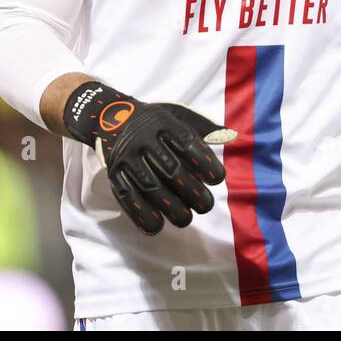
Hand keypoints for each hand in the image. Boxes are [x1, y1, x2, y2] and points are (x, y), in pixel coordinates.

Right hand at [63, 81, 235, 234]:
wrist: (109, 116)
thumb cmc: (154, 121)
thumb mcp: (177, 113)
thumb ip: (203, 126)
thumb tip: (231, 136)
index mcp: (164, 123)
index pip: (187, 143)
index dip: (204, 163)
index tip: (217, 179)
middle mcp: (144, 139)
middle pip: (170, 169)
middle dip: (191, 191)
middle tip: (206, 206)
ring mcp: (127, 157)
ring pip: (150, 186)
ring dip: (169, 207)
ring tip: (186, 219)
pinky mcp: (114, 173)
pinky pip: (126, 195)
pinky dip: (140, 213)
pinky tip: (156, 226)